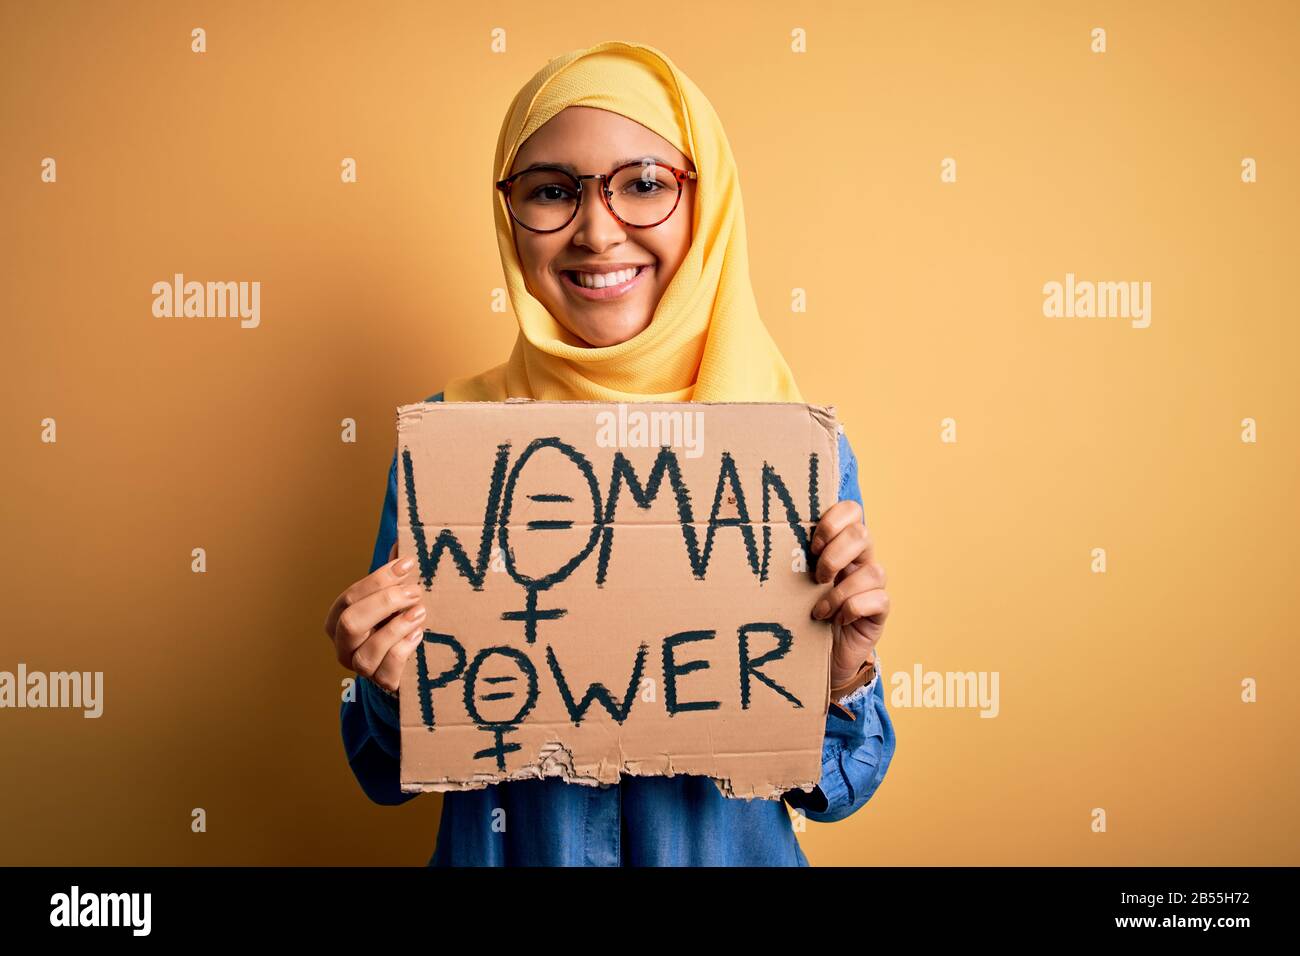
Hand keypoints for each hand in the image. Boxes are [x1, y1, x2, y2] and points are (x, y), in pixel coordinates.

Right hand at [324, 542, 426, 692]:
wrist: (406, 663)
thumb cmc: (395, 621)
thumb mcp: (392, 597)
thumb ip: (394, 573)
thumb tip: (403, 538)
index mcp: (338, 619)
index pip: (350, 597)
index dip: (378, 579)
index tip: (407, 564)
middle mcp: (343, 645)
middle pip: (351, 622)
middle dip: (385, 602)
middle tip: (415, 591)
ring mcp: (360, 668)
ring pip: (368, 651)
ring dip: (397, 627)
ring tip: (421, 611)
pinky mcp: (382, 684)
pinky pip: (387, 670)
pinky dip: (404, 649)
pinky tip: (419, 634)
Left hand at [808, 500, 889, 686]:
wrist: (818, 657)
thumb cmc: (801, 613)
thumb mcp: (793, 582)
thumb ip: (791, 559)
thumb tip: (762, 539)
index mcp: (840, 545)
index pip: (851, 511)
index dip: (833, 521)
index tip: (811, 546)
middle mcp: (860, 561)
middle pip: (862, 534)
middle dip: (834, 555)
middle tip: (816, 577)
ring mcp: (873, 586)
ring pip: (874, 570)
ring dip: (840, 590)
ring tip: (820, 608)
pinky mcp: (880, 612)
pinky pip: (879, 599)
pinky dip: (853, 609)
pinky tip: (836, 620)